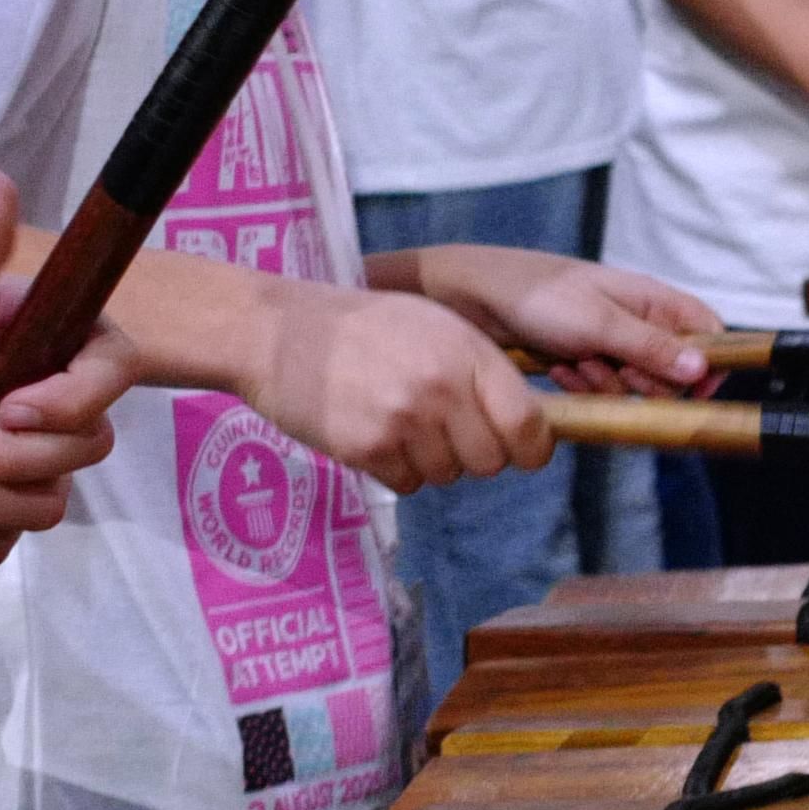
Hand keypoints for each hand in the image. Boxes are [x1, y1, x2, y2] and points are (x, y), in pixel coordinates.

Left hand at [0, 173, 131, 559]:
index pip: (111, 365)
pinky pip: (2, 547)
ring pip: (46, 504)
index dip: (80, 396)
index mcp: (30, 338)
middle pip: (85, 446)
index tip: (13, 408)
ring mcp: (12, 462)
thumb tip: (5, 182)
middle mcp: (35, 398)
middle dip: (7, 458)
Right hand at [250, 281, 554, 490]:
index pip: (527, 425)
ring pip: (447, 476)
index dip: (531, 448)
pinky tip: (372, 433)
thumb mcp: (434, 325)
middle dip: (473, 457)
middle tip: (442, 433)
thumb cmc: (362, 327)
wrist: (277, 331)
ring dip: (428, 462)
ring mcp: (404, 419)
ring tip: (398, 423)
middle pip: (489, 462)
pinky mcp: (367, 448)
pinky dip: (393, 470)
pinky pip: (406, 483)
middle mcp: (441, 387)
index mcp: (466, 352)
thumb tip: (528, 423)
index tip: (520, 451)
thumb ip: (480, 370)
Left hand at [406, 247, 721, 394]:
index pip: (708, 331)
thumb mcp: (598, 322)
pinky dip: (582, 385)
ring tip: (575, 363)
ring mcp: (608, 340)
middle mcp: (636, 319)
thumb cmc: (536, 294)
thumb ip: (651, 346)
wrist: (471, 298)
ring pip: (632, 383)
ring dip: (606, 383)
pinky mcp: (582, 357)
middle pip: (672, 368)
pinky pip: (599, 387)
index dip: (708, 363)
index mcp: (652, 299)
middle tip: (614, 369)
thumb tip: (701, 368)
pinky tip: (558, 369)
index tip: (692, 389)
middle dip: (644, 380)